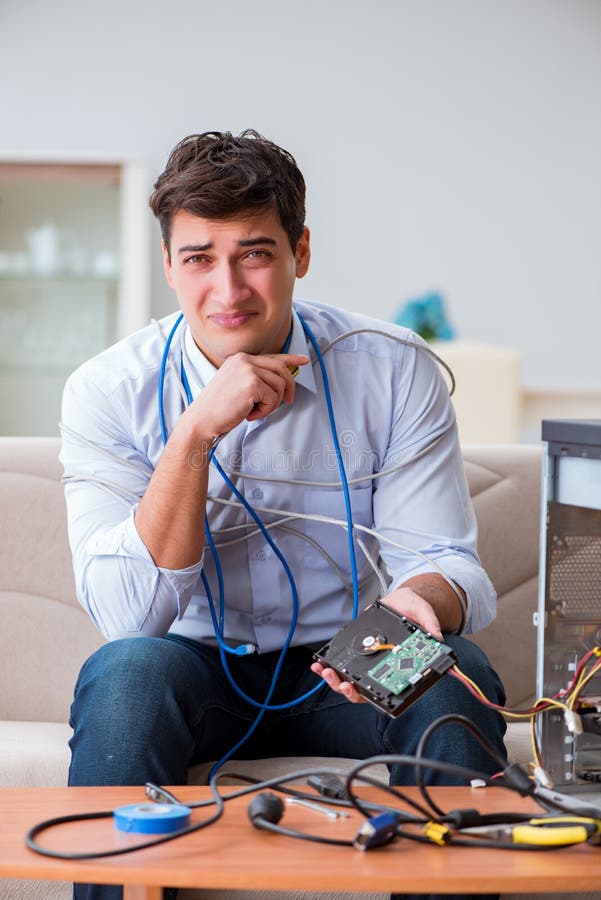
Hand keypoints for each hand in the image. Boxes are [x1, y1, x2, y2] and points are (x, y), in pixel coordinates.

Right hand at [181, 352, 309, 440]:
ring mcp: (248, 370)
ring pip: (279, 385)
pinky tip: (249, 414)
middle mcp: (245, 360)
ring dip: (271, 404)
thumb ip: (256, 379)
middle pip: (281, 369)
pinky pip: (273, 398)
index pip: (272, 357)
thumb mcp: (238, 386)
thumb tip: (281, 382)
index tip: (304, 361)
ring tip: (255, 411)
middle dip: (289, 387)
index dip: (292, 359)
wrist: (202, 420)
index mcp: (241, 359)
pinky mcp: (252, 384)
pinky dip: (265, 411)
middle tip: (288, 401)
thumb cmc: (219, 409)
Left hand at [310, 587, 442, 704]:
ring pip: (352, 679)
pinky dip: (329, 665)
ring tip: (325, 672)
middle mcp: (383, 666)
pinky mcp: (357, 649)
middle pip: (365, 689)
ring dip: (336, 679)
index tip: (362, 691)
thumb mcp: (424, 612)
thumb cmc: (413, 610)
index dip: (375, 695)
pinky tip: (319, 663)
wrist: (402, 599)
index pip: (388, 686)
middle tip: (342, 684)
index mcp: (399, 664)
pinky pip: (343, 662)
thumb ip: (430, 623)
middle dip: (349, 689)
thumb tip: (436, 637)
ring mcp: (369, 660)